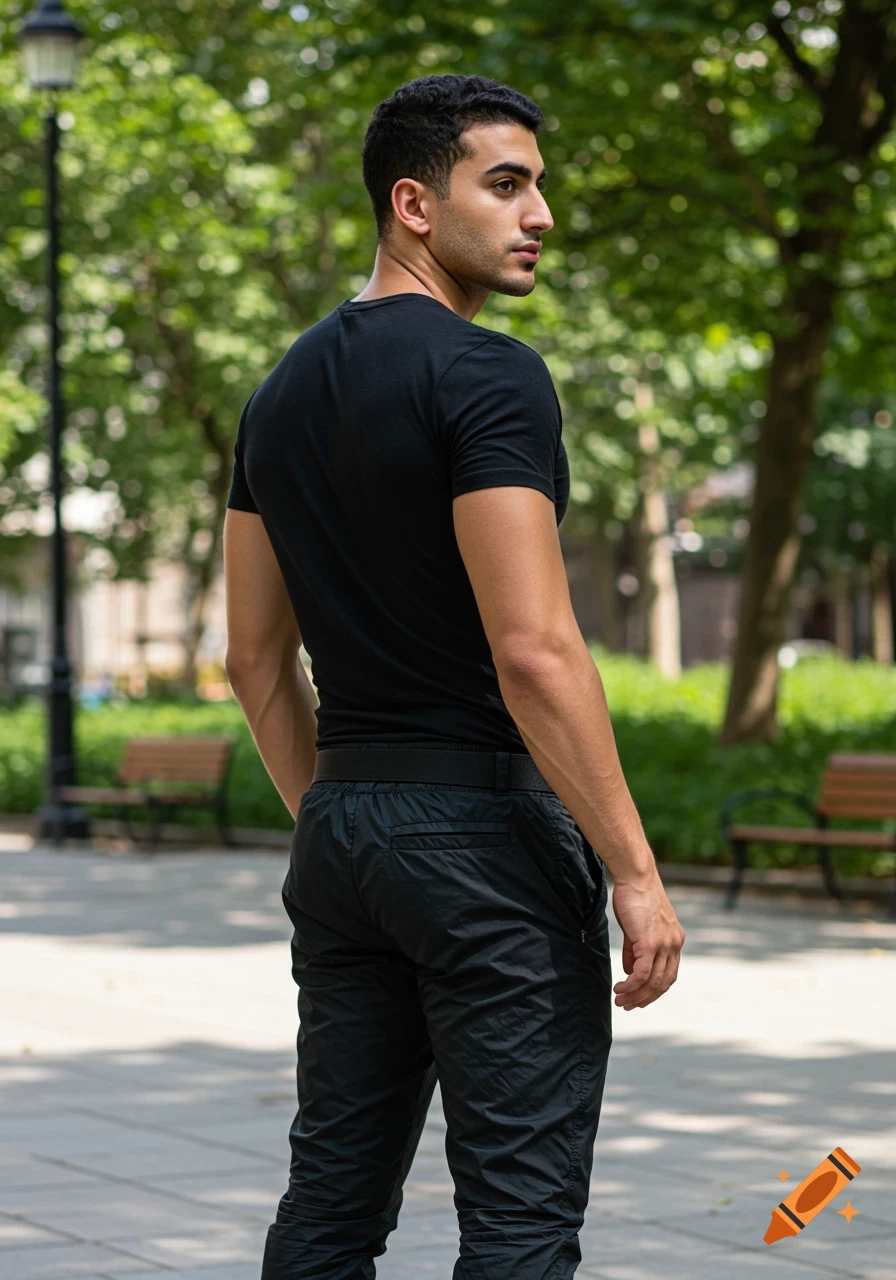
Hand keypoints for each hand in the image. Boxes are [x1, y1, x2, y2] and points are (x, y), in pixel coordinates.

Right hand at [611, 871, 684, 1010]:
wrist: (636, 876)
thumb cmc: (634, 896)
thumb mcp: (637, 927)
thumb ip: (636, 950)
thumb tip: (630, 971)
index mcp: (675, 939)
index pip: (668, 974)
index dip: (654, 990)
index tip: (639, 998)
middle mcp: (674, 944)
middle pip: (663, 983)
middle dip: (645, 998)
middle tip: (627, 1006)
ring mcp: (664, 945)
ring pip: (653, 982)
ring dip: (635, 995)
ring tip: (620, 1001)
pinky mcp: (651, 943)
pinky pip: (642, 974)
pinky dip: (631, 985)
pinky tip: (620, 989)